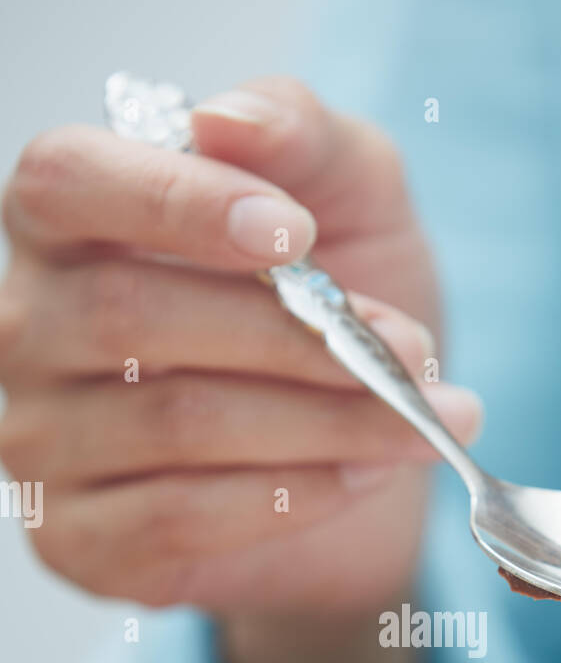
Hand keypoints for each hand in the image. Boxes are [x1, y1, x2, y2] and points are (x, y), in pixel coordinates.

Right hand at [0, 78, 481, 616]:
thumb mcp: (351, 205)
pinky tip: (360, 479)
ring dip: (323, 423)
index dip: (176, 203)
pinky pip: (179, 517)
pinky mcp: (82, 541)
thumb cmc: (339, 322)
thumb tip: (230, 121)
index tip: (296, 233)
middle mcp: (30, 330)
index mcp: (71, 225)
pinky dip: (291, 497)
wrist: (362, 471)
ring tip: (420, 420)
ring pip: (176, 422)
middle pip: (131, 314)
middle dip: (297, 336)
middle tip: (411, 351)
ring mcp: (43, 443)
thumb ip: (300, 138)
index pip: (69, 183)